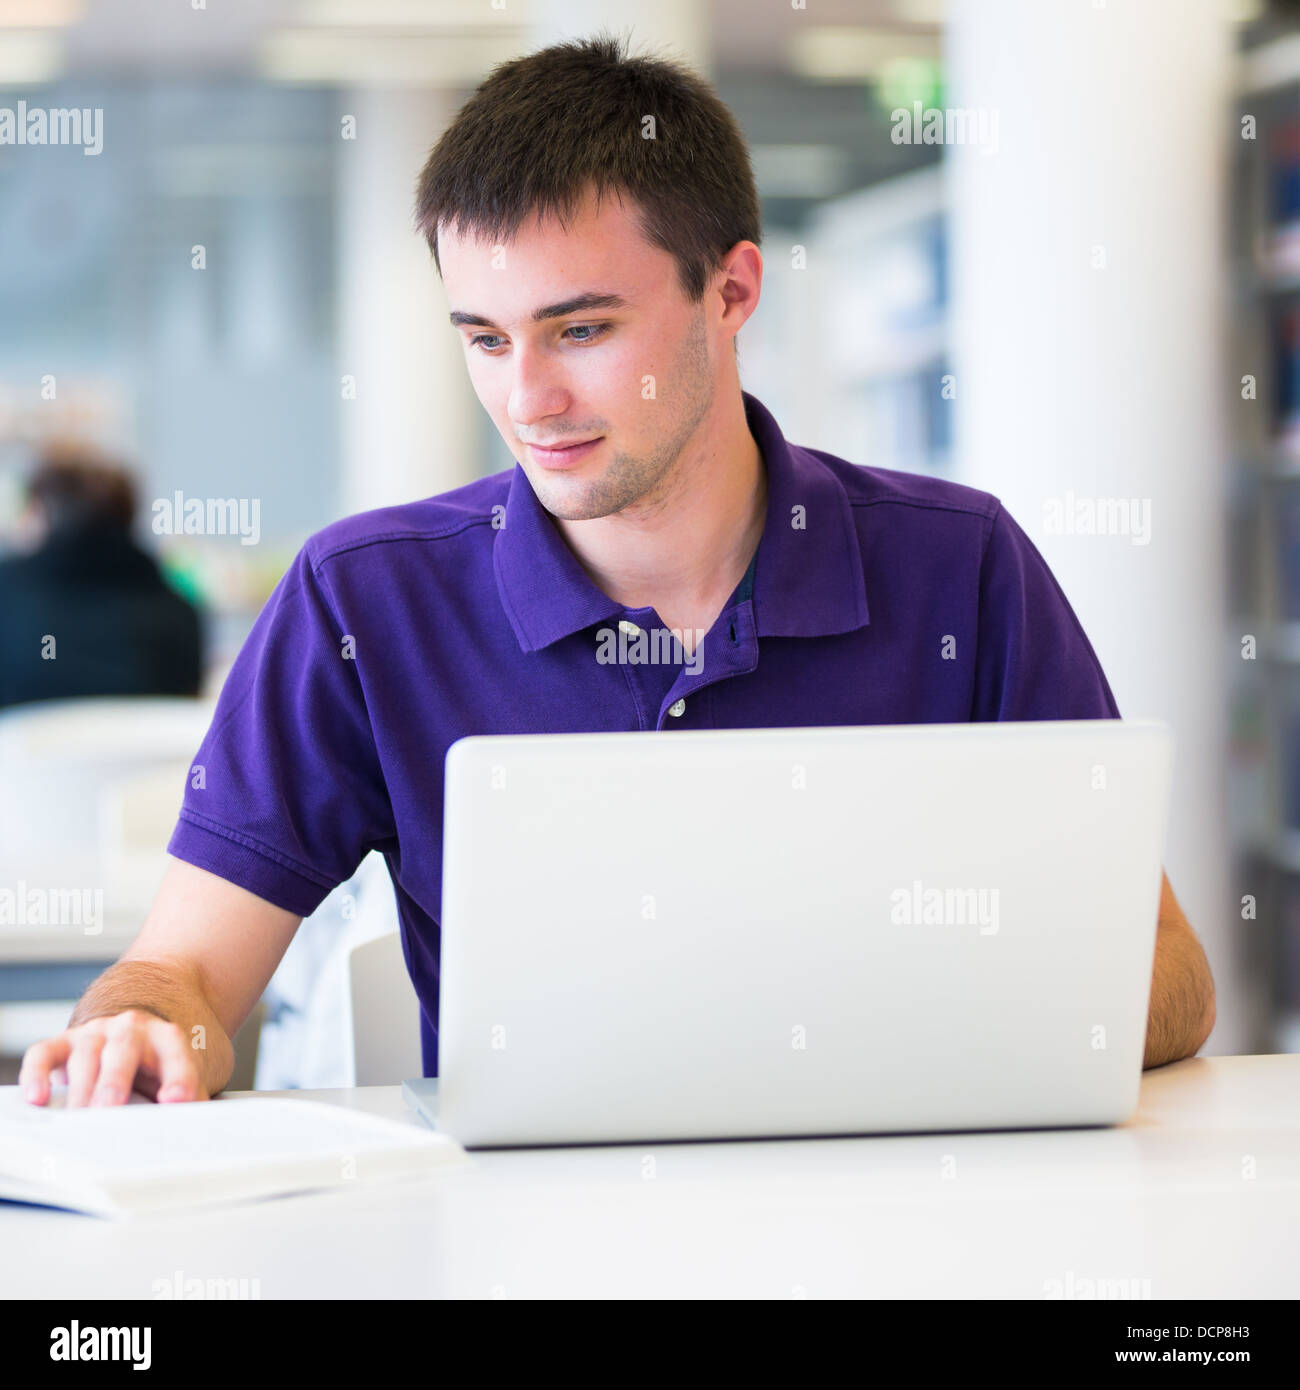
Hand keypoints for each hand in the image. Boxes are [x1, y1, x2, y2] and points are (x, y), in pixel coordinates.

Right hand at [18, 1009, 210, 1106]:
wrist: (134, 1033)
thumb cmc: (156, 1068)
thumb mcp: (177, 1079)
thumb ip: (188, 1101)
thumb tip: (199, 1134)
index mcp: (166, 1037)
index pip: (176, 1053)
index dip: (178, 1076)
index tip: (176, 1100)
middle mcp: (131, 1029)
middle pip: (125, 1046)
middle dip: (117, 1078)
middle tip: (109, 1108)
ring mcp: (95, 1033)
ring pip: (85, 1053)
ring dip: (82, 1087)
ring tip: (79, 1117)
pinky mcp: (63, 1042)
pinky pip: (44, 1053)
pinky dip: (37, 1074)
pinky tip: (38, 1098)